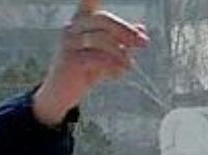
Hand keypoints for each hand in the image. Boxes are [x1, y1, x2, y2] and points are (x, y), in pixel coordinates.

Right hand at [33, 0, 149, 127]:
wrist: (63, 91)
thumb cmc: (86, 68)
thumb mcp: (107, 52)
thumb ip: (122, 40)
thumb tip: (142, 29)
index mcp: (82, 20)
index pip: (89, 1)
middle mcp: (72, 27)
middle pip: (103, 19)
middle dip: (126, 31)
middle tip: (144, 43)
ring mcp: (69, 43)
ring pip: (101, 40)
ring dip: (121, 53)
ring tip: (129, 66)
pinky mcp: (69, 61)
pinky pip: (96, 59)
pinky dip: (112, 67)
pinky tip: (118, 74)